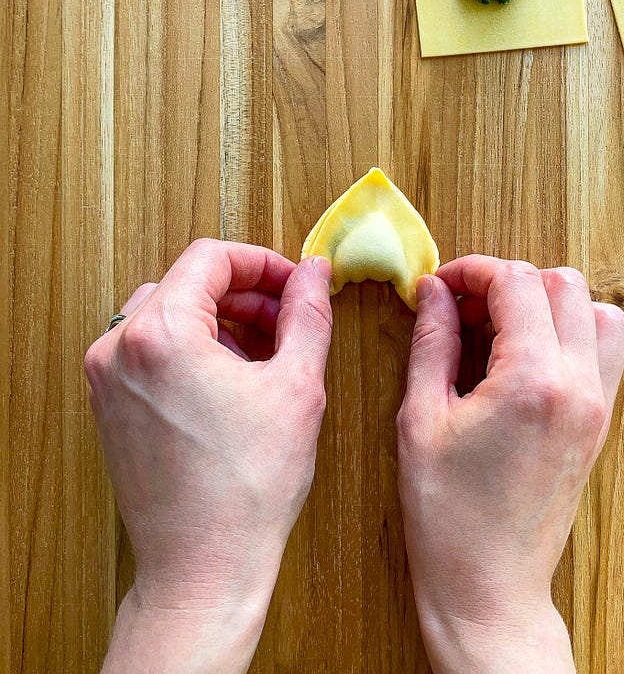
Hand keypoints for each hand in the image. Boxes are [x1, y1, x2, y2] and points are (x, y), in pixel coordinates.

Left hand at [84, 239, 332, 673]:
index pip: (210, 258)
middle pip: (187, 283)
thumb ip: (307, 314)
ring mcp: (107, 378)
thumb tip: (314, 272)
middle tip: (286, 317)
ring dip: (218, 319)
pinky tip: (230, 380)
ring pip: (167, 313)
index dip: (261, 262)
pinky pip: (149, 348)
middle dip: (243, 292)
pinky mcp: (109, 404)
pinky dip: (191, 347)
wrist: (202, 566)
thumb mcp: (298, 386)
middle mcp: (120, 347)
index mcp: (162, 333)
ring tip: (262, 352)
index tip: (293, 283)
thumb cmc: (248, 487)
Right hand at [397, 257, 623, 673]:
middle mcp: (577, 385)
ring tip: (499, 328)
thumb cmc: (447, 514)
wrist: (490, 586)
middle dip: (507, 281)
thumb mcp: (421, 418)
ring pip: (595, 308)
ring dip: (547, 301)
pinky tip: (524, 354)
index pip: (515, 282)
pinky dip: (571, 331)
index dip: (471, 270)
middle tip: (464, 307)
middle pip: (561, 283)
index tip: (441, 285)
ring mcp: (596, 404)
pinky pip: (605, 348)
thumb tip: (432, 291)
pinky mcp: (599, 421)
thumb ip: (431, 341)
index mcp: (531, 381)